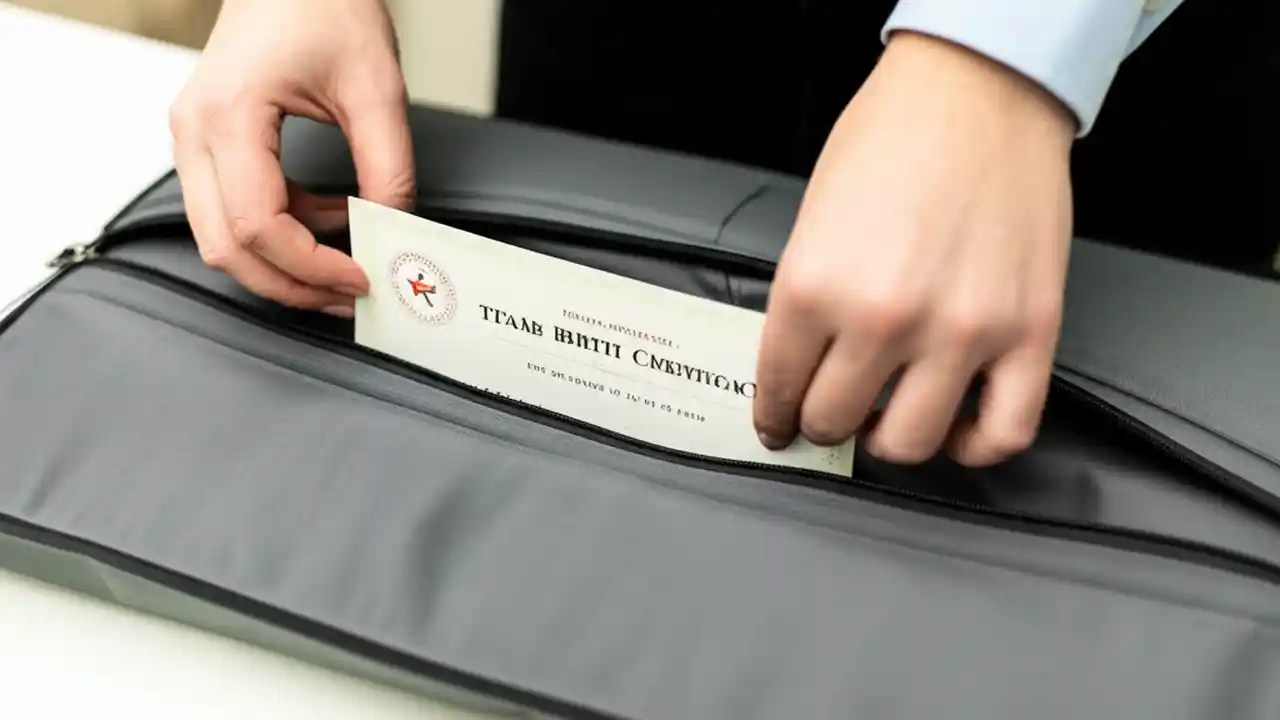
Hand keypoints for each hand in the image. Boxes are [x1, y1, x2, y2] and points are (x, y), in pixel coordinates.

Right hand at [168, 0, 413, 315]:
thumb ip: (388, 168)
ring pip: (222, 238)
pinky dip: (281, 231)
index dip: (313, 267)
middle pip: (227, 248)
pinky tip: (329, 221)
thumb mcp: (375, 89)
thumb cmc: (322, 6)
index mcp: (228, 117)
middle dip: (292, 284)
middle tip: (351, 295)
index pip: (259, 225)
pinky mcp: (208, 142)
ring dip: (285, 263)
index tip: (362, 278)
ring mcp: (194, 138)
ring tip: (347, 262)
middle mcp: (194, 133)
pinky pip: (233, 210)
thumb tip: (394, 231)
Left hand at [753, 31, 1074, 466]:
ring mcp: (961, 331)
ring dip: (888, 440)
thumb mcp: (813, 220)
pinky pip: (1004, 431)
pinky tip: (957, 430)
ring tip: (888, 419)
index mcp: (816, 286)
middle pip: (835, 420)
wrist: (979, 91)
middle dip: (824, 422)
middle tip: (831, 412)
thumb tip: (802, 367)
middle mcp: (884, 318)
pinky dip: (974, 447)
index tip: (779, 426)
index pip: (779, 388)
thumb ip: (806, 302)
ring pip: (910, 442)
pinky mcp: (1029, 333)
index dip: (774, 416)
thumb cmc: (894, 137)